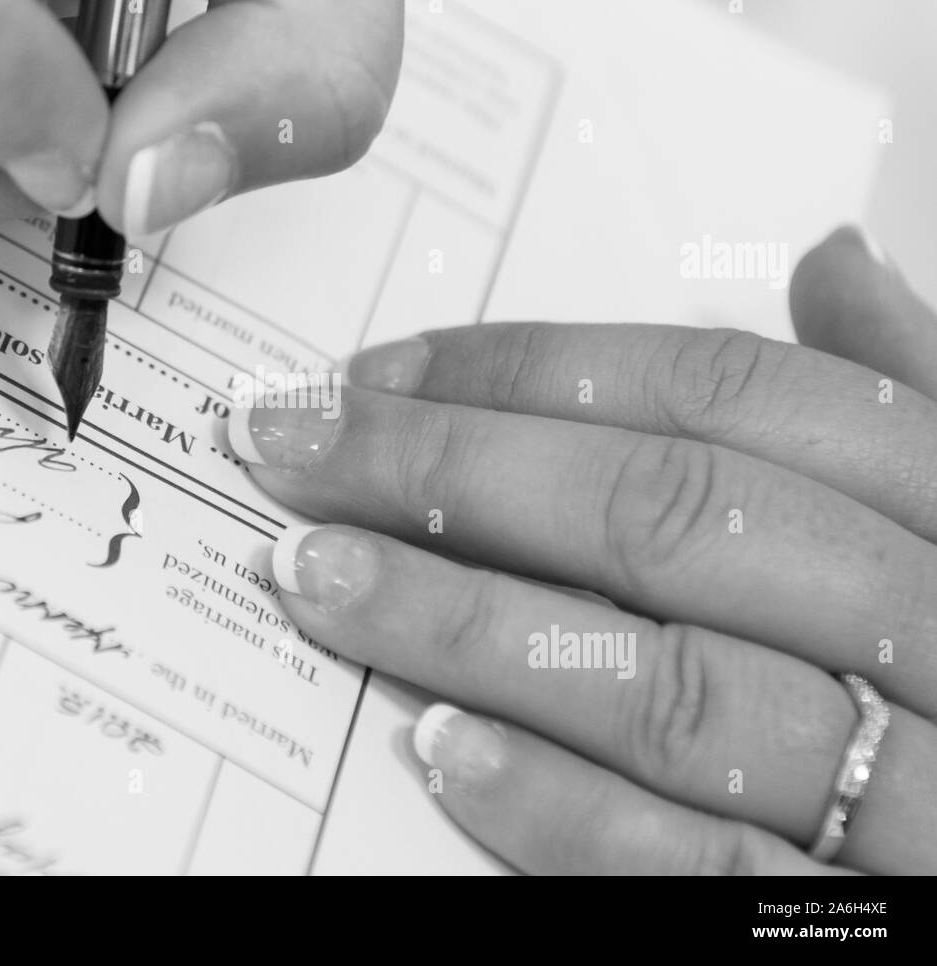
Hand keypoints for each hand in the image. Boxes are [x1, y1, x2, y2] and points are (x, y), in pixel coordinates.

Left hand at [228, 227, 936, 873]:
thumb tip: (829, 263)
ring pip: (667, 690)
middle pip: (667, 518)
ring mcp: (914, 797)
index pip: (728, 397)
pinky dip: (565, 809)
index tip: (374, 372)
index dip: (532, 372)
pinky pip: (705, 871)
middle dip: (451, 472)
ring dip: (466, 623)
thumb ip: (910, 401)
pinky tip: (437, 749)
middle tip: (287, 446)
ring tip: (313, 576)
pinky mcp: (852, 925)